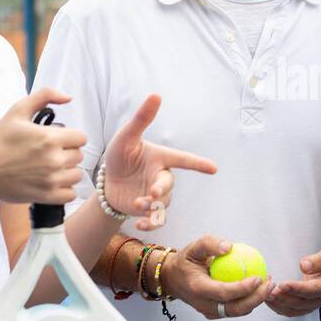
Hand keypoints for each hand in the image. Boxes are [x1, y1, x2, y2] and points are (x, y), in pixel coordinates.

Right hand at [0, 87, 88, 204]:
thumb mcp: (18, 110)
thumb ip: (45, 96)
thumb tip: (68, 97)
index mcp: (50, 138)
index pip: (81, 138)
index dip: (71, 137)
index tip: (59, 140)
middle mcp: (54, 160)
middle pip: (79, 156)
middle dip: (68, 152)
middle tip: (50, 153)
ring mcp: (51, 180)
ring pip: (77, 175)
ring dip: (68, 171)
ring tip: (52, 168)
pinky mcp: (46, 196)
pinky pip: (71, 194)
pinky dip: (65, 189)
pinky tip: (53, 182)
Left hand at [102, 95, 217, 230]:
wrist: (106, 182)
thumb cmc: (119, 155)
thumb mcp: (126, 136)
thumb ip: (141, 119)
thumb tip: (156, 95)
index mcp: (161, 158)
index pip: (183, 160)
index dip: (198, 164)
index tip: (214, 169)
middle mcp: (162, 176)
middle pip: (170, 184)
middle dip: (162, 189)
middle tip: (151, 193)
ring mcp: (157, 194)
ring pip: (164, 202)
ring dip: (152, 205)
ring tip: (137, 203)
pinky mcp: (149, 210)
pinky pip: (157, 219)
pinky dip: (151, 224)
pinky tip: (139, 225)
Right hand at [161, 234, 271, 319]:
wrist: (172, 278)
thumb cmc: (186, 260)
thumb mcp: (194, 246)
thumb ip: (210, 243)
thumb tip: (229, 247)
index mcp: (198, 288)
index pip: (224, 293)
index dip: (243, 288)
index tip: (258, 277)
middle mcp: (203, 304)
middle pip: (235, 308)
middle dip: (257, 299)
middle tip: (270, 283)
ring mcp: (209, 311)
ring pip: (237, 312)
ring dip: (256, 301)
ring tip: (268, 284)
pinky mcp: (215, 313)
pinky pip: (235, 310)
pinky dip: (249, 301)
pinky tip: (259, 288)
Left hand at [267, 246, 320, 316]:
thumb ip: (320, 260)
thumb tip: (304, 265)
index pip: (311, 290)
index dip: (296, 289)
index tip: (282, 284)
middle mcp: (320, 299)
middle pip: (300, 303)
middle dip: (283, 298)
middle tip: (269, 290)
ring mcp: (312, 304)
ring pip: (294, 310)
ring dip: (278, 304)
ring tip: (265, 294)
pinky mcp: (305, 306)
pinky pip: (291, 311)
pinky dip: (279, 307)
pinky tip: (268, 299)